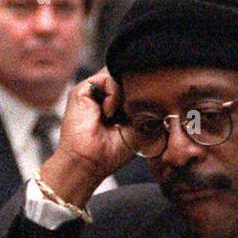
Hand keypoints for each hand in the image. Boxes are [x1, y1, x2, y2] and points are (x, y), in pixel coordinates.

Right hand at [38, 68, 138, 208]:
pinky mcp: (82, 91)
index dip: (146, 90)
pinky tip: (109, 113)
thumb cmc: (114, 151)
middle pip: (126, 76)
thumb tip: (156, 89)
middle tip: (137, 110)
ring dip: (125, 94)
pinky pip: (107, 78)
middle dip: (137, 89)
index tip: (150, 106)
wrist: (90, 162)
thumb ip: (146, 106)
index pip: (134, 84)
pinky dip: (114, 94)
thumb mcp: (139, 127)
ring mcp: (93, 92)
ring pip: (118, 74)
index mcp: (117, 104)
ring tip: (120, 115)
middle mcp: (104, 96)